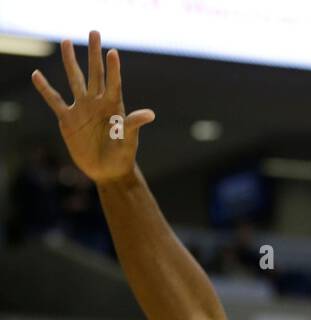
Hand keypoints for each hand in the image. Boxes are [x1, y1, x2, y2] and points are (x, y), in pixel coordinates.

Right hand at [32, 30, 154, 184]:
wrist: (108, 171)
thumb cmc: (122, 156)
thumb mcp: (129, 141)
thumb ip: (134, 124)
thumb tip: (150, 114)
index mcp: (113, 106)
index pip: (113, 83)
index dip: (112, 69)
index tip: (112, 53)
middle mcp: (97, 102)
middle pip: (94, 73)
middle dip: (93, 54)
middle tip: (94, 32)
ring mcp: (82, 109)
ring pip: (74, 80)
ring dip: (69, 61)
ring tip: (66, 41)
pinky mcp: (68, 120)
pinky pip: (55, 101)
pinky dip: (45, 89)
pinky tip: (37, 75)